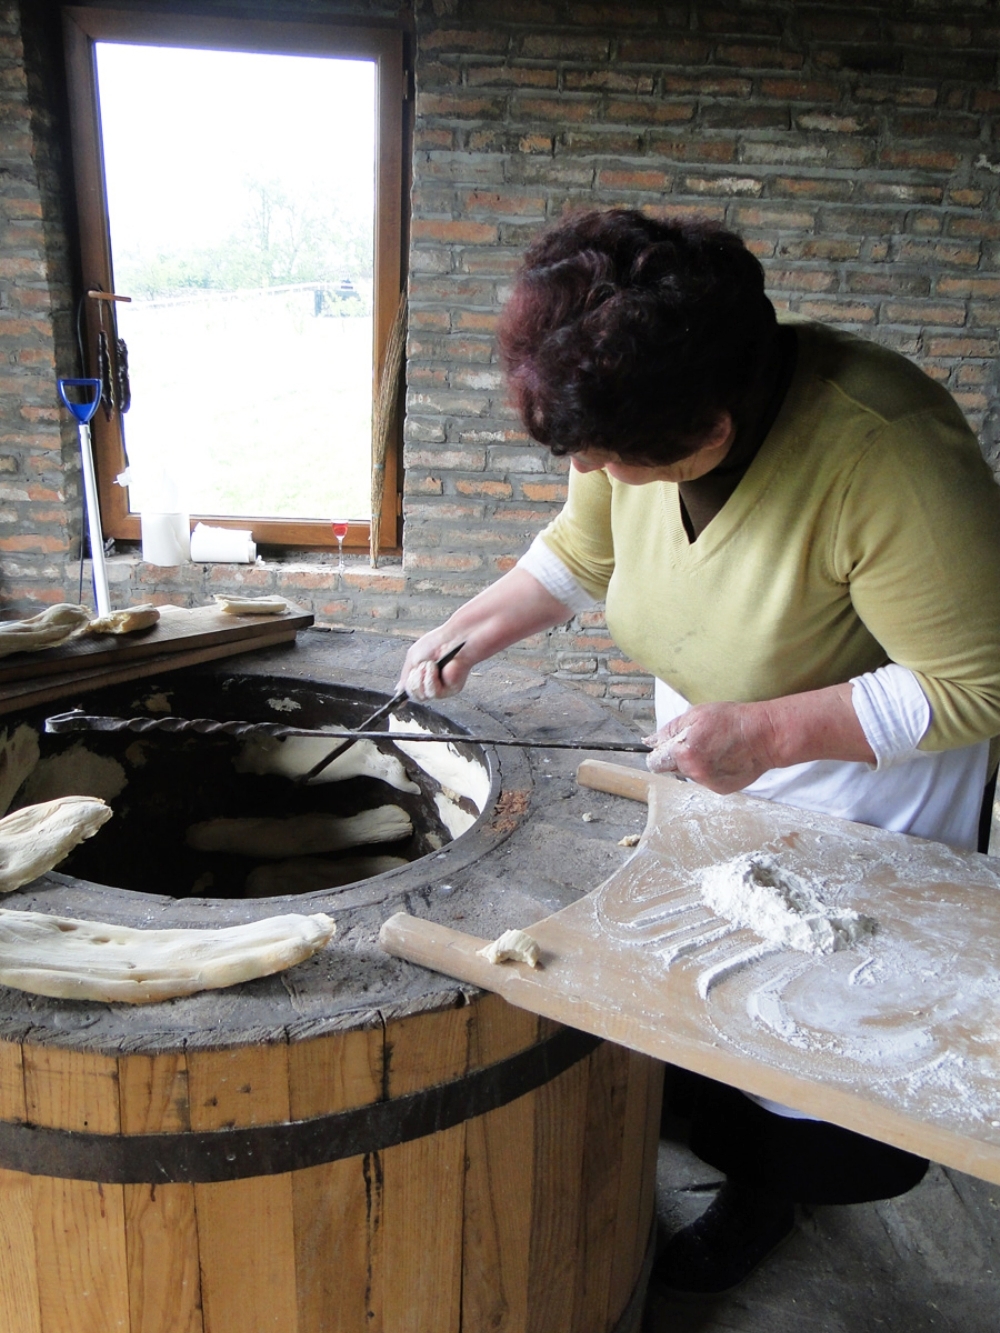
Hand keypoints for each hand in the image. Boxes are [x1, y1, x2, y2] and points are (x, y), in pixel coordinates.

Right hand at [397, 633, 470, 701]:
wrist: (452, 640)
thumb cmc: (435, 644)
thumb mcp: (412, 659)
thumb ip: (405, 677)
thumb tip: (398, 692)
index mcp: (424, 676)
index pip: (413, 691)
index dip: (407, 692)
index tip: (400, 697)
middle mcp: (433, 685)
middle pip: (415, 695)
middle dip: (413, 680)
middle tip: (421, 666)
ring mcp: (441, 689)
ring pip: (422, 696)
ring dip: (422, 677)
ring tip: (430, 664)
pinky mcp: (450, 690)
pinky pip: (432, 692)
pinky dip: (430, 678)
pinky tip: (435, 668)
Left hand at [643, 701, 774, 794]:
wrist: (764, 736)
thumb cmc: (731, 721)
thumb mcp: (696, 714)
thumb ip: (670, 730)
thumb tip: (651, 742)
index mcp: (683, 752)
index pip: (654, 763)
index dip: (659, 753)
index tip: (666, 748)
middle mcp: (693, 772)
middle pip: (672, 769)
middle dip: (679, 757)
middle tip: (698, 743)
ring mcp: (708, 783)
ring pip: (690, 774)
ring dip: (695, 764)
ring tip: (715, 748)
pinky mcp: (721, 789)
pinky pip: (706, 780)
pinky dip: (710, 771)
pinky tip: (724, 758)